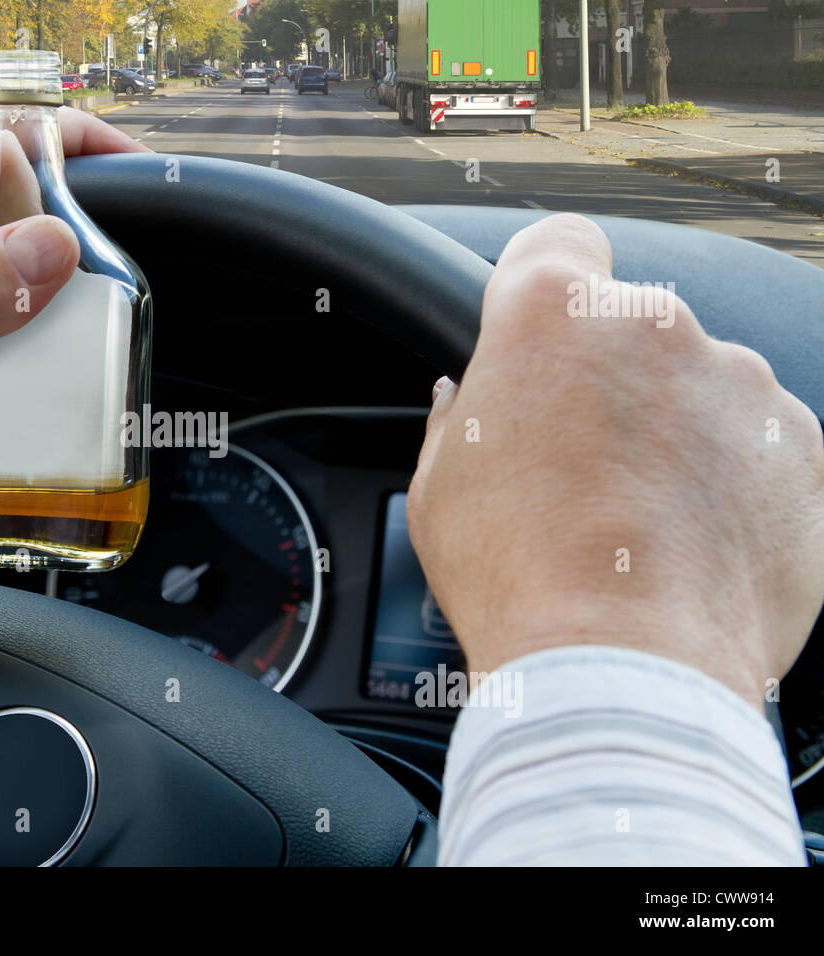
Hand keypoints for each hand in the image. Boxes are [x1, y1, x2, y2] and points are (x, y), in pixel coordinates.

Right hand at [407, 214, 823, 708]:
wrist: (625, 673)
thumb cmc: (518, 578)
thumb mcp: (439, 490)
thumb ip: (457, 421)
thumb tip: (466, 403)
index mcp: (555, 317)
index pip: (556, 241)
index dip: (542, 281)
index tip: (538, 328)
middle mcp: (660, 327)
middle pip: (630, 325)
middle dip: (605, 377)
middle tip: (574, 461)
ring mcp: (744, 386)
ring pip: (700, 384)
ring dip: (673, 429)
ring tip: (637, 519)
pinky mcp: (805, 451)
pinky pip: (758, 443)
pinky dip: (730, 479)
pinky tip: (688, 543)